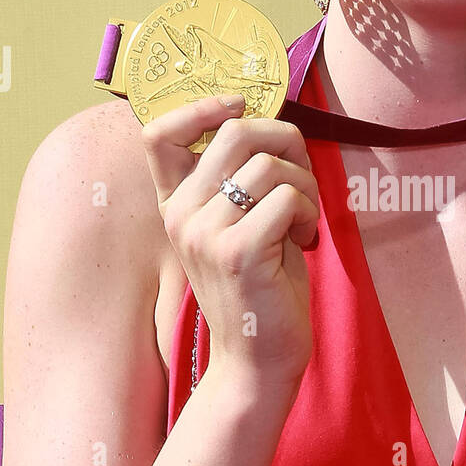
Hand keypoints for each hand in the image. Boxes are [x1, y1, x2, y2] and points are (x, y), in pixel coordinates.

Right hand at [141, 94, 318, 385]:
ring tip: (304, 219)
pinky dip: (307, 211)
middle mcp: (181, 214)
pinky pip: (285, 197)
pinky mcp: (237, 252)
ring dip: (304, 185)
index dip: (201, 106)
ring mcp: (204, 233)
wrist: (258, 359)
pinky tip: (305, 240)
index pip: (158, 134)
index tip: (239, 105)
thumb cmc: (261, 289)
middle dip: (285, 142)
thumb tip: (273, 124)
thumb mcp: (241, 225)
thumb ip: (241, 179)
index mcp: (176, 204)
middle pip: (235, 131)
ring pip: (268, 164)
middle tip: (301, 179)